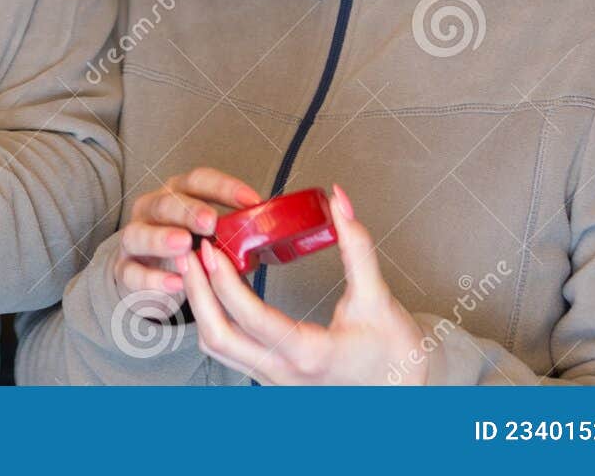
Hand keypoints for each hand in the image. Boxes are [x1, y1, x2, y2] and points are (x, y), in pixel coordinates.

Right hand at [115, 168, 261, 301]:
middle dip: (188, 211)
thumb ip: (231, 238)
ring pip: (139, 233)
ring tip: (185, 246)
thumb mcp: (208, 238)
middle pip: (166, 203)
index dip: (224, 188)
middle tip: (211, 222)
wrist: (146, 275)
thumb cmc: (186, 250)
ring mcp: (135, 238)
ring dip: (162, 238)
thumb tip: (266, 245)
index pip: (198, 181)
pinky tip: (176, 284)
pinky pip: (132, 272)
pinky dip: (153, 279)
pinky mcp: (124, 268)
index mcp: (178, 195)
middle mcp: (152, 210)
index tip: (251, 201)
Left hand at [182, 184, 426, 384]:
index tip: (212, 249)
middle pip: (218, 338)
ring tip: (194, 267)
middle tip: (188, 253)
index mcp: (311, 354)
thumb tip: (339, 201)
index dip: (224, 281)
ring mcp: (275, 381)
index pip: (252, 318)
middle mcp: (285, 373)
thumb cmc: (395, 353)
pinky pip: (230, 351)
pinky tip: (215, 291)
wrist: (406, 393)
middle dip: (197, 293)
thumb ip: (357, 247)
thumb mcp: (379, 297)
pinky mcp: (272, 378)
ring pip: (218, 349)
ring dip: (201, 307)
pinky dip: (215, 319)